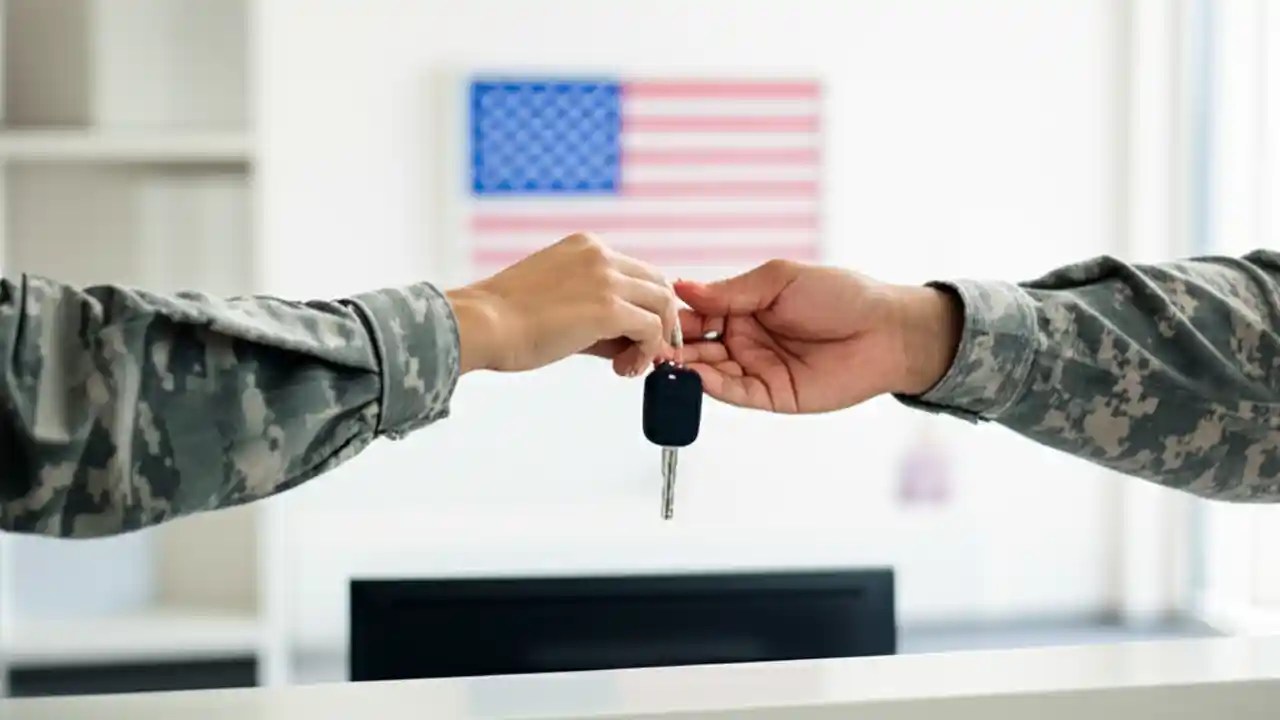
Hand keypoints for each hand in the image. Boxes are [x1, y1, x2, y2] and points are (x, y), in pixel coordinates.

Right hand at [446, 234, 678, 375]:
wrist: (480, 324)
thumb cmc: (505, 320)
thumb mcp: (557, 301)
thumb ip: (596, 316)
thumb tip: (626, 344)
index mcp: (585, 247)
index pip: (635, 273)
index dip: (644, 306)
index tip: (638, 335)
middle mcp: (600, 255)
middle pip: (657, 284)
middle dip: (660, 320)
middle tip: (646, 352)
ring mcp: (606, 279)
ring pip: (662, 305)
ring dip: (655, 339)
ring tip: (630, 365)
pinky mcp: (609, 309)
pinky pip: (652, 330)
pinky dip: (647, 352)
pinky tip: (624, 369)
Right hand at [674, 259, 962, 412]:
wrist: (887, 331)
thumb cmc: (841, 295)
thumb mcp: (779, 280)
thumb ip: (730, 291)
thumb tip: (682, 287)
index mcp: (745, 307)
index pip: (698, 314)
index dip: (674, 316)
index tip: (651, 315)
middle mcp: (745, 339)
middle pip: (696, 345)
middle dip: (671, 346)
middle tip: (647, 344)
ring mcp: (756, 368)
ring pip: (708, 371)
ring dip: (684, 367)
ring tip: (662, 361)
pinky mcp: (770, 395)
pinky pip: (733, 392)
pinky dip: (710, 385)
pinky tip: (693, 375)